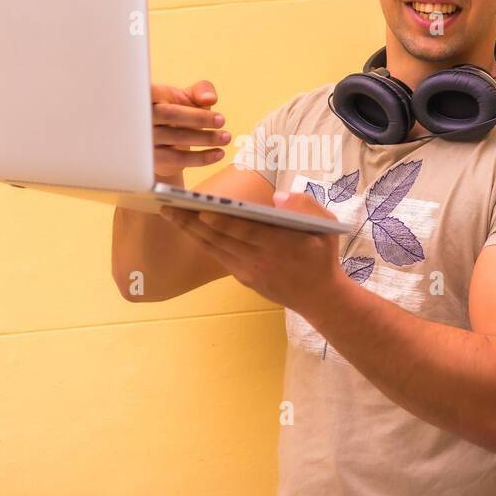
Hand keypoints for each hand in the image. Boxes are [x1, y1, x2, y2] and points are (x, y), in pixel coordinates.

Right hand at [151, 80, 230, 178]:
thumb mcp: (188, 98)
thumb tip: (209, 98)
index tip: (211, 103)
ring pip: (176, 137)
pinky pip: (177, 158)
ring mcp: (144, 138)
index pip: (164, 92)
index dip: (183, 95)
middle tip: (222, 120)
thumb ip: (201, 90)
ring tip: (226, 137)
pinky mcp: (151, 159)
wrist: (165, 146)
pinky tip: (218, 154)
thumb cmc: (176, 113)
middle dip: (199, 117)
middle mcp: (141, 115)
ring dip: (205, 138)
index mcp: (148, 95)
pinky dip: (201, 157)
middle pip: (170, 113)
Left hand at [159, 191, 343, 313]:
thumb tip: (277, 197)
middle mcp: (262, 259)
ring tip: (171, 214)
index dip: (223, 223)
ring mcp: (250, 271)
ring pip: (215, 248)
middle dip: (193, 222)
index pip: (247, 232)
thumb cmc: (322, 256)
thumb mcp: (327, 226)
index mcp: (282, 244)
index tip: (202, 211)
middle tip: (169, 206)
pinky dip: (203, 242)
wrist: (320, 297)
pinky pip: (219, 257)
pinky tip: (189, 229)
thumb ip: (305, 206)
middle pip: (222, 239)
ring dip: (190, 232)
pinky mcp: (244, 279)